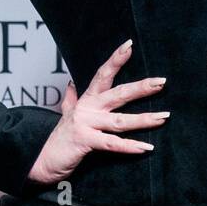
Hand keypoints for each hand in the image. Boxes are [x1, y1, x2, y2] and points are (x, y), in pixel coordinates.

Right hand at [26, 39, 168, 186]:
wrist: (43, 160)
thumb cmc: (60, 139)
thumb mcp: (66, 115)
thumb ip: (70, 99)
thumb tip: (70, 84)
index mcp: (87, 100)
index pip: (103, 74)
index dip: (116, 59)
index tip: (129, 45)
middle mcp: (88, 109)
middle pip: (118, 94)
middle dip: (141, 87)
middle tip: (162, 81)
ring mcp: (86, 124)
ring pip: (120, 120)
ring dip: (144, 119)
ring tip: (163, 117)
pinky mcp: (85, 141)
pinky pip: (111, 143)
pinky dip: (129, 146)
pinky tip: (146, 147)